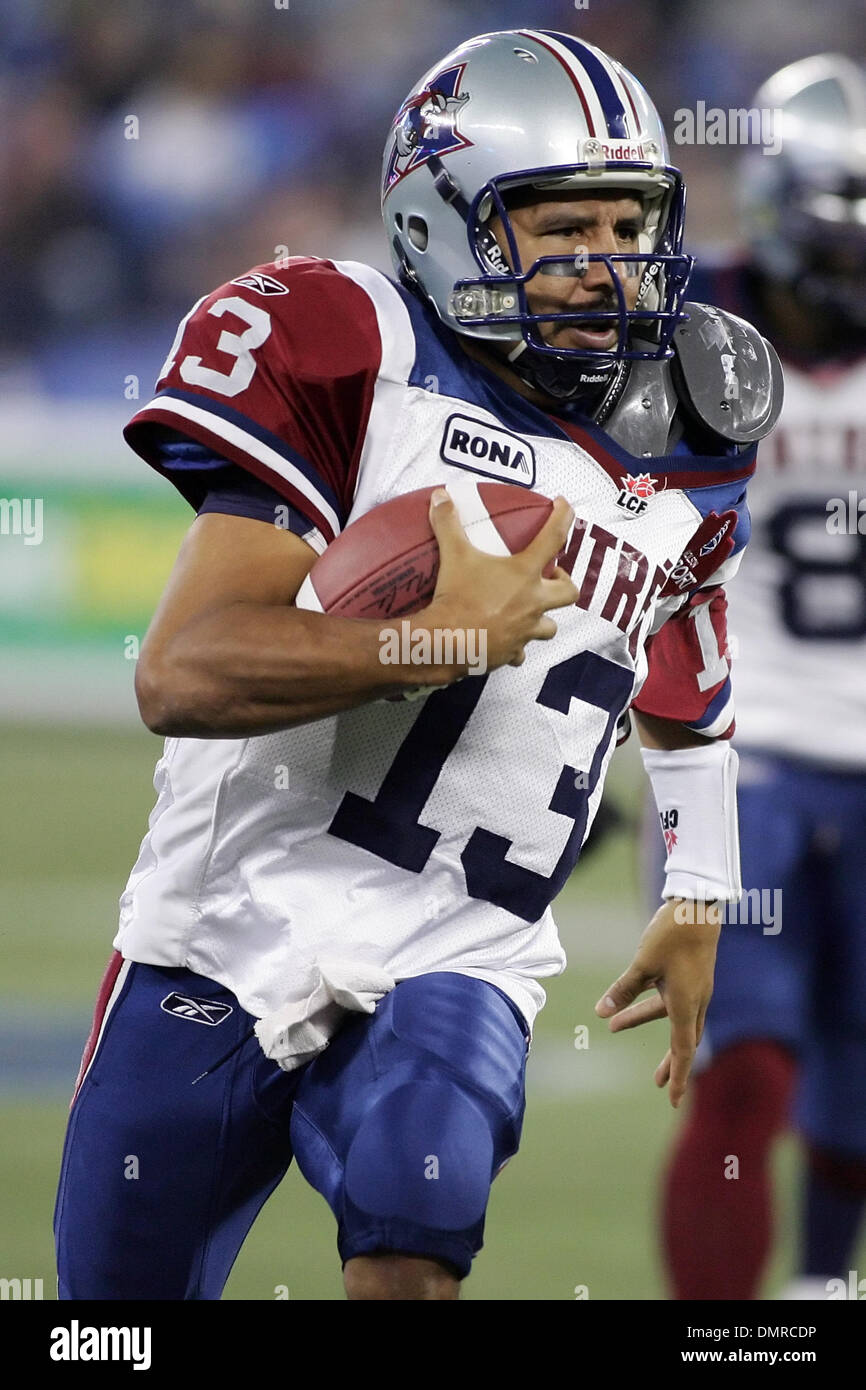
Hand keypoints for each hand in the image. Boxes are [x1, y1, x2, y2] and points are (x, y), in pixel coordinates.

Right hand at [421, 488, 578, 672]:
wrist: (447, 642)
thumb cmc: (456, 596)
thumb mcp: (453, 555)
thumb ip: (448, 524)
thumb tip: (440, 497)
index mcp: (525, 574)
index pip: (553, 538)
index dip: (563, 517)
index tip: (564, 505)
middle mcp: (533, 602)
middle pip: (569, 592)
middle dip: (564, 583)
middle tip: (549, 576)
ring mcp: (525, 630)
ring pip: (550, 627)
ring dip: (543, 618)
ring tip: (529, 611)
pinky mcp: (512, 652)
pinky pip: (521, 652)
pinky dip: (517, 646)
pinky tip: (506, 641)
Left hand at [594, 898, 721, 1107]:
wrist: (698, 906)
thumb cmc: (672, 935)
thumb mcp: (642, 964)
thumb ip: (622, 990)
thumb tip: (601, 1013)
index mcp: (686, 1004)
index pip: (682, 1050)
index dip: (677, 1077)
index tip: (672, 1100)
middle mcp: (694, 1000)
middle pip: (682, 1040)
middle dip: (670, 1062)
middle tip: (659, 1084)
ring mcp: (694, 987)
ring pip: (670, 1015)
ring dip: (642, 1021)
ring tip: (613, 1027)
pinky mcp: (688, 974)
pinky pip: (669, 997)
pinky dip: (649, 1002)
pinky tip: (626, 999)